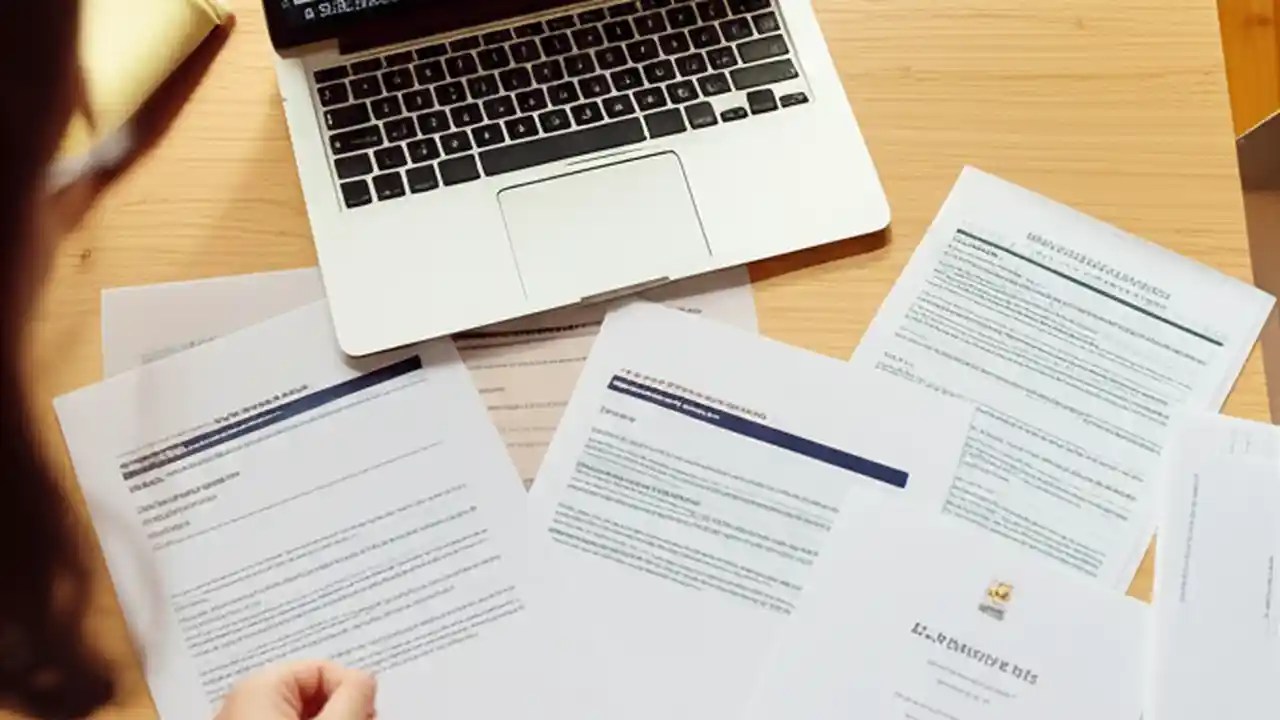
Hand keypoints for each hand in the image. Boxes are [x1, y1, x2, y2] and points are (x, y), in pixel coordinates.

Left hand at [214, 661, 376, 719]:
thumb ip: (354, 696)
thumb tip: (366, 678)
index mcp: (260, 684)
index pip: (323, 668)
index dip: (352, 690)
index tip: (366, 714)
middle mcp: (244, 698)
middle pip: (311, 690)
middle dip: (341, 706)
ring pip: (299, 711)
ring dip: (328, 717)